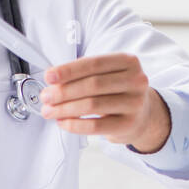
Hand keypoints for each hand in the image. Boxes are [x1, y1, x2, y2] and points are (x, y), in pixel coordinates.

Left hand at [39, 54, 170, 151]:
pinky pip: (95, 126)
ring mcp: (135, 103)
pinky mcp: (128, 124)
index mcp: (128, 62)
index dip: (69, 70)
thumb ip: (84, 73)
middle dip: (63, 91)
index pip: (94, 63)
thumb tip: (53, 82)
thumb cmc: (117, 90)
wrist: (142, 114)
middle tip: (46, 97)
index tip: (49, 76)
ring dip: (65, 109)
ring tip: (49, 111)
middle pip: (92, 85)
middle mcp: (136, 80)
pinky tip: (63, 122)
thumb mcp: (107, 74)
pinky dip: (74, 124)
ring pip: (92, 105)